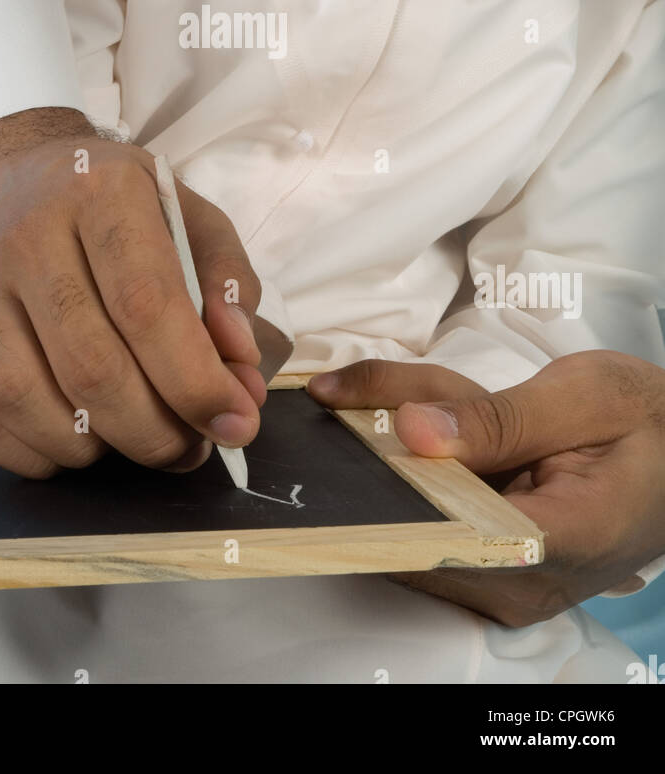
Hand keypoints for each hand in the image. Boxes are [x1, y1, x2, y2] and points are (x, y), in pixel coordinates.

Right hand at [0, 107, 265, 477]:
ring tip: (141, 439)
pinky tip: (83, 441)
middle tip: (194, 445)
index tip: (236, 420)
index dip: (196, 380)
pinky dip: (39, 452)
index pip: (147, 304)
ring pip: (27, 399)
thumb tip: (241, 368)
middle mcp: (29, 238)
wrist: (4, 176)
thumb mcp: (186, 212)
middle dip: (157, 430)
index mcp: (101, 194)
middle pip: (92, 365)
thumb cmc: (111, 203)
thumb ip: (228, 284)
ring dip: (98, 449)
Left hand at [307, 351, 664, 627]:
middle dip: (385, 431)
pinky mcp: (482, 565)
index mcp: (555, 544)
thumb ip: (499, 419)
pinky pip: (422, 507)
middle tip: (344, 386)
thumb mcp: (586, 398)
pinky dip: (416, 454)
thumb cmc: (647, 423)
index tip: (334, 414)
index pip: (438, 531)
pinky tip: (429, 416)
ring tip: (407, 392)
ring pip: (407, 503)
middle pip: (410, 510)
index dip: (380, 475)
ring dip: (399, 435)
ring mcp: (497, 580)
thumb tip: (413, 433)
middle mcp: (517, 582)